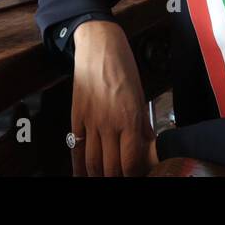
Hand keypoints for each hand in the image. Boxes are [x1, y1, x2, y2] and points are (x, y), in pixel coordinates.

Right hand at [70, 20, 154, 175]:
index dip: (133, 175)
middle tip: (121, 177)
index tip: (136, 175)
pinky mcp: (76, 117)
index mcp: (130, 118)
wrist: (98, 47)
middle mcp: (109, 124)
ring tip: (103, 178)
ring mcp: (90, 122)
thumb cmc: (123, 67)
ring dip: (98, 176)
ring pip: (92, 162)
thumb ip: (143, 124)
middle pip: (110, 167)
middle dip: (117, 178)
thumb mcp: (140, 95)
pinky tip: (82, 173)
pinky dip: (78, 166)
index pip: (131, 162)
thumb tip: (149, 145)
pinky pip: (75, 148)